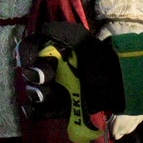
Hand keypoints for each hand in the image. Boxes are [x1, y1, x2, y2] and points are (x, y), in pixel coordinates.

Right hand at [17, 22, 124, 142]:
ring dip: (39, 92)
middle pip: (28, 73)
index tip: (32, 58)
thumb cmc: (96, 56)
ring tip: (51, 93)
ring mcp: (50, 90)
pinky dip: (33, 112)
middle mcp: (45, 70)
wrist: (117, 81)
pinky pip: (38, 112)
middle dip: (36, 74)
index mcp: (47, 52)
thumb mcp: (77, 36)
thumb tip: (40, 32)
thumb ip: (57, 30)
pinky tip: (33, 109)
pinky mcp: (56, 108)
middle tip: (49, 76)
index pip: (26, 50)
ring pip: (33, 92)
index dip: (25, 54)